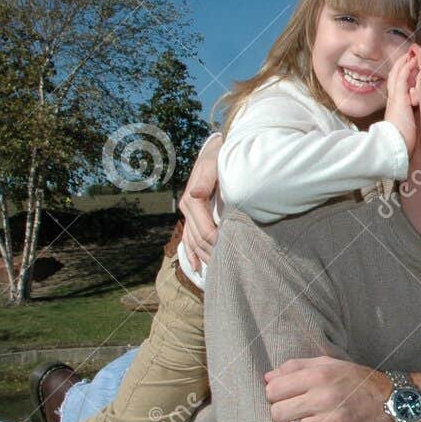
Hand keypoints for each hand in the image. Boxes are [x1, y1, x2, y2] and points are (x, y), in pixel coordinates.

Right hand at [178, 133, 222, 272]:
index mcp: (193, 200)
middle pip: (199, 240)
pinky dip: (192, 254)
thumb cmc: (220, 157)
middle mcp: (188, 208)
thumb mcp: (214, 163)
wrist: (217, 150)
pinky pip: (188, 239)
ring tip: (218, 271)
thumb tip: (194, 194)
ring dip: (204, 257)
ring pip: (193, 242)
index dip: (218, 243)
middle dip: (213, 254)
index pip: (205, 230)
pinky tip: (196, 267)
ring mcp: (188, 213)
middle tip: (231, 267)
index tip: (233, 252)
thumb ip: (206, 178)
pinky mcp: (192, 215)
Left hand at [265, 348, 392, 421]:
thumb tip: (267, 378)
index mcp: (319, 376)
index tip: (285, 396)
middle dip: (282, 413)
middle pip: (277, 414)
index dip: (275, 394)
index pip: (273, 390)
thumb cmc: (355, 380)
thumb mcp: (329, 364)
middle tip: (295, 411)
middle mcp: (324, 398)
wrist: (393, 401)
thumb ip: (296, 367)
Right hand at [386, 48, 418, 158]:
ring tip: (412, 53)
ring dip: (404, 62)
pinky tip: (412, 61)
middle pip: (395, 76)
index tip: (411, 65)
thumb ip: (412, 115)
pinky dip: (406, 68)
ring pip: (397, 74)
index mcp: (395, 105)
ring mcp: (395, 98)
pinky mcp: (398, 99)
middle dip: (402, 64)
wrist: (393, 147)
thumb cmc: (401, 140)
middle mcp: (393, 99)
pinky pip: (401, 79)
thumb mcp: (408, 124)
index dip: (403, 73)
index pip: (397, 84)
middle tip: (410, 54)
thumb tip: (419, 111)